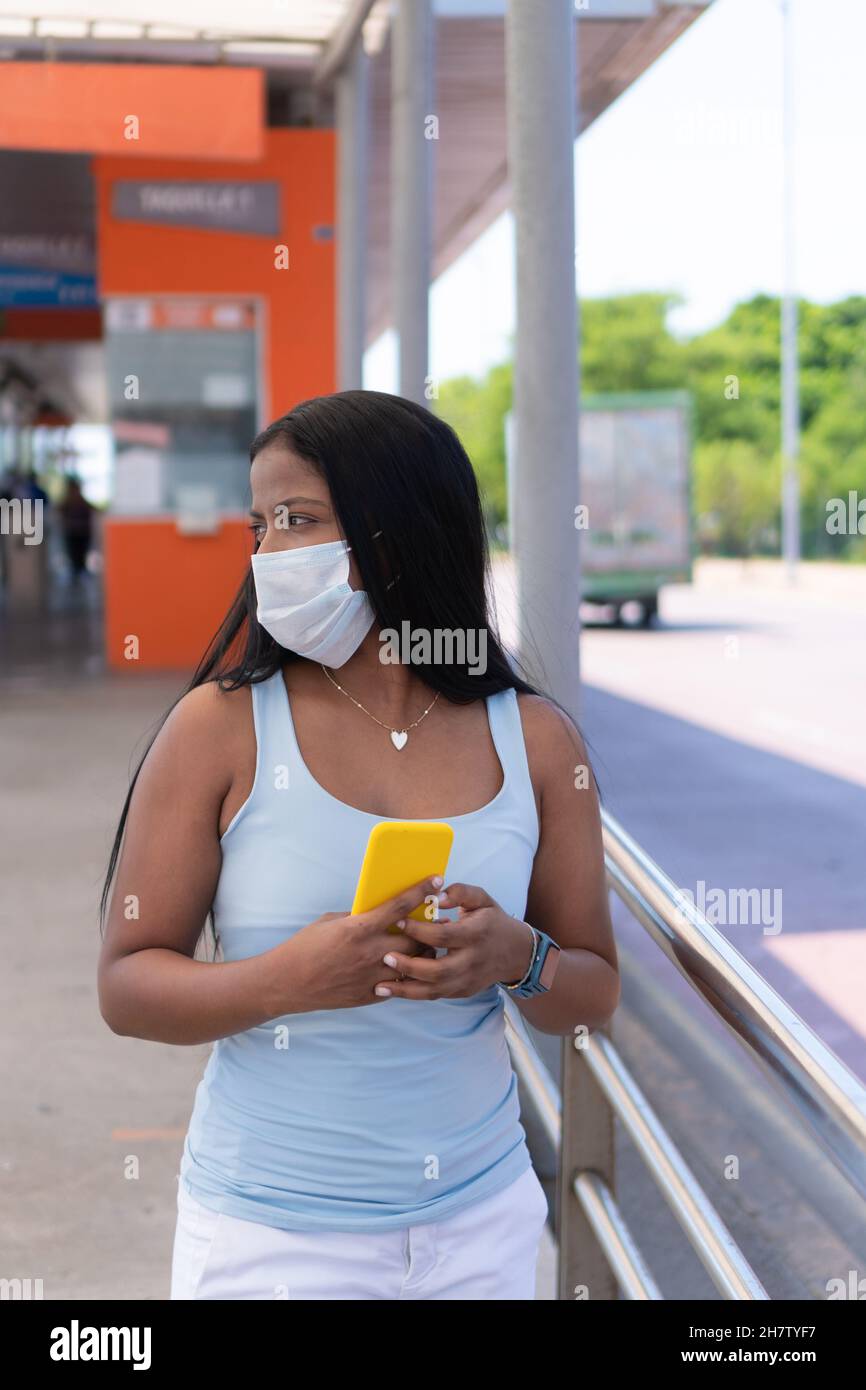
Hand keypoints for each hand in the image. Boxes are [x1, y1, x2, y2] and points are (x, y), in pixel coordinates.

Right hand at [261, 876, 442, 1016]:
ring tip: (426, 946)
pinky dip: (405, 974)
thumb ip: (358, 917)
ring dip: (422, 954)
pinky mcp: (370, 995)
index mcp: (359, 929)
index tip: (436, 880)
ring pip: (414, 965)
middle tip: (438, 922)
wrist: (286, 983)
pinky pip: (400, 984)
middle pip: (416, 938)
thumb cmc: (305, 947)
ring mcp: (372, 977)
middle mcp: (369, 953)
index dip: (421, 891)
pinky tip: (406, 966)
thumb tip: (381, 911)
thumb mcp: (330, 922)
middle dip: (430, 930)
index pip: (399, 906)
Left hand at [374, 882, 536, 1000]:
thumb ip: (460, 892)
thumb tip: (437, 896)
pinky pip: (435, 995)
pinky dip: (413, 995)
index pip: (443, 935)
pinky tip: (394, 990)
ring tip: (380, 985)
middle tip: (385, 956)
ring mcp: (467, 980)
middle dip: (409, 965)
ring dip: (405, 989)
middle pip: (437, 970)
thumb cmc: (493, 920)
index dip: (419, 929)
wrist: (516, 953)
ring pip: (434, 990)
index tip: (397, 920)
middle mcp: (471, 961)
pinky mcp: (462, 992)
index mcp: (476, 935)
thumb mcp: (482, 899)